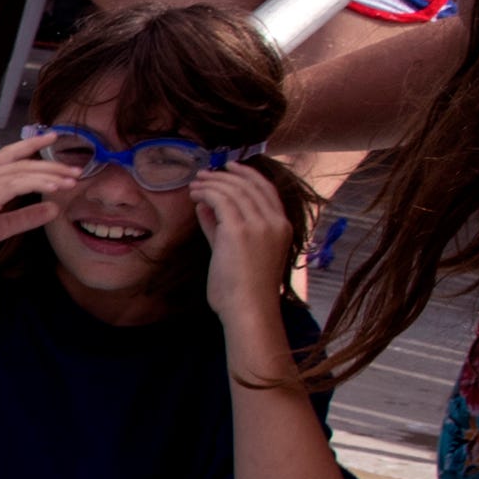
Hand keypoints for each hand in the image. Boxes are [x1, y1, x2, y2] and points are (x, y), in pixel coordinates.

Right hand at [0, 130, 77, 266]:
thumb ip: (24, 217)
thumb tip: (53, 208)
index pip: (9, 156)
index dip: (31, 145)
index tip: (52, 138)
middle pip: (20, 162)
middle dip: (51, 164)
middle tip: (76, 170)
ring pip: (20, 171)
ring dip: (49, 174)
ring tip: (71, 180)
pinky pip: (14, 185)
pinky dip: (36, 184)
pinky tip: (53, 188)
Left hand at [191, 164, 296, 328]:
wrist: (248, 309)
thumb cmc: (242, 290)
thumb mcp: (234, 253)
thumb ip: (220, 228)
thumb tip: (205, 207)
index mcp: (282, 227)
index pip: (266, 190)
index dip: (247, 176)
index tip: (230, 169)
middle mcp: (275, 222)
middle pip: (250, 185)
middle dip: (226, 175)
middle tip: (205, 173)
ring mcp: (260, 225)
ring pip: (234, 189)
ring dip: (212, 183)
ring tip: (195, 183)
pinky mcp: (239, 230)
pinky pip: (221, 199)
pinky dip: (207, 192)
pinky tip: (195, 194)